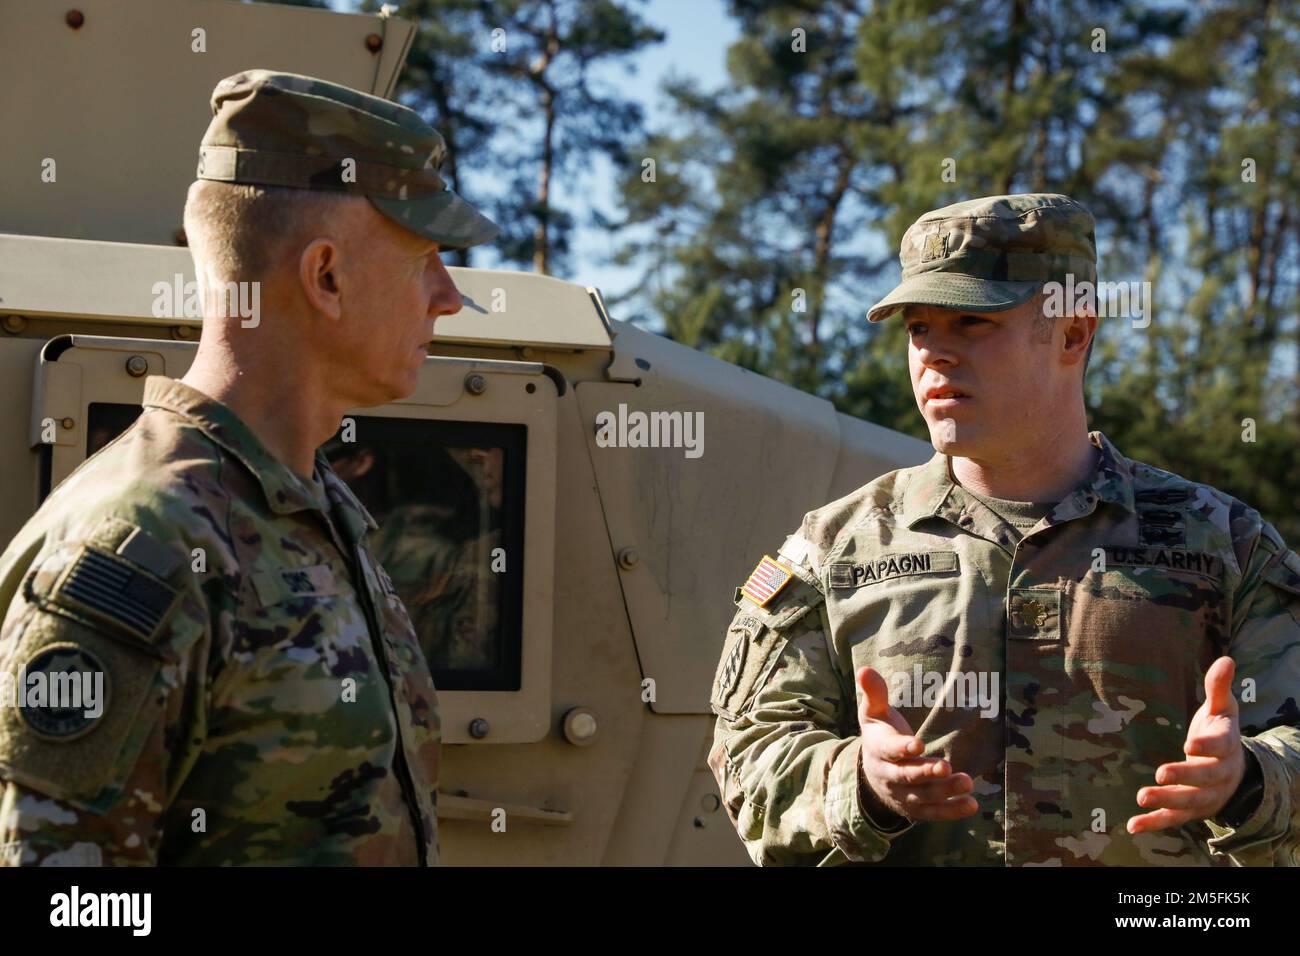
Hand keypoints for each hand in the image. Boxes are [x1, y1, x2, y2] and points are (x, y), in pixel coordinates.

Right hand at [856, 666, 978, 822]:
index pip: (889, 750)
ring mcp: (902, 795)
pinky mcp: (916, 808)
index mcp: (878, 750)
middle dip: (926, 773)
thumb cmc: (880, 734)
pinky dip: (952, 810)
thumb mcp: (873, 712)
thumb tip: (864, 669)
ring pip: (923, 796)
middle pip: (907, 777)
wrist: (873, 772)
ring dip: (945, 791)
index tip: (918, 744)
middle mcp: (889, 775)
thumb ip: (874, 693)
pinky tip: (971, 804)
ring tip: (967, 782)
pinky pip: (934, 812)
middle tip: (946, 768)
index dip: (903, 748)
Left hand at [1127, 656, 1245, 833]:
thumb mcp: (1222, 709)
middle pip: (1204, 779)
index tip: (1190, 744)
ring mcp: (1206, 796)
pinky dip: (1155, 823)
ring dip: (1166, 802)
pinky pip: (1174, 820)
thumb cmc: (1220, 732)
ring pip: (1189, 802)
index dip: (1207, 746)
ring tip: (1142, 797)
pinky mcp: (1191, 811)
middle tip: (1160, 774)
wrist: (1235, 770)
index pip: (1221, 747)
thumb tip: (1226, 658)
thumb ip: (1219, 687)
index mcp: (1228, 747)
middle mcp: (1219, 775)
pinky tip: (1133, 826)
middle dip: (1183, 777)